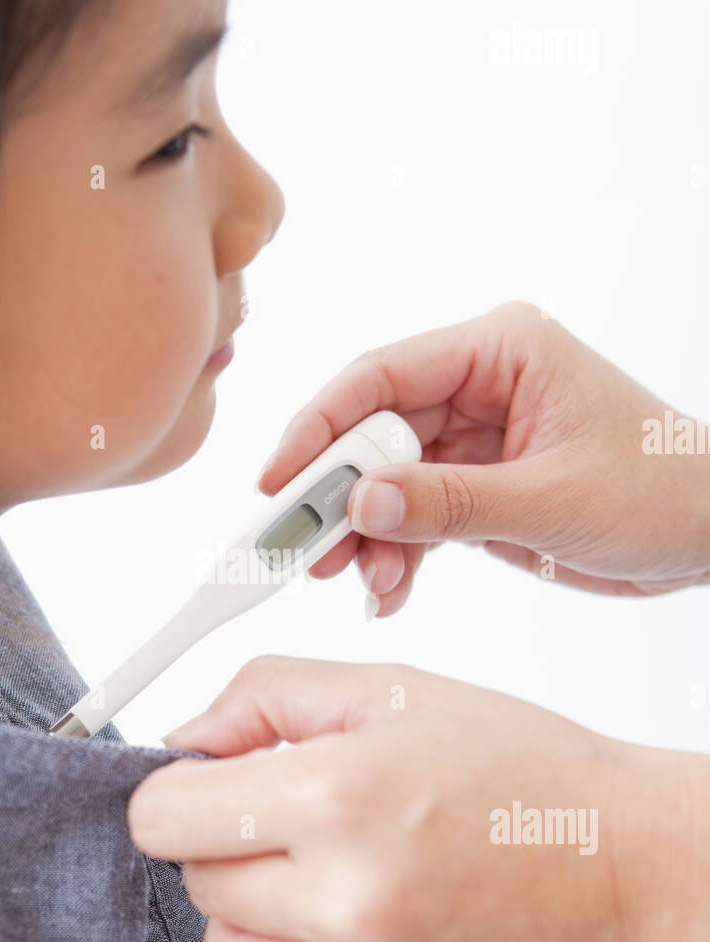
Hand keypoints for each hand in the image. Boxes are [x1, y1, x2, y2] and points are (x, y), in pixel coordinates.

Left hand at [127, 656, 708, 941]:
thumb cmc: (516, 772)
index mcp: (337, 797)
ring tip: (334, 897)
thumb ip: (265, 695)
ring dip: (260, 930)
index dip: (184, 796)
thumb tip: (178, 744)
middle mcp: (350, 903)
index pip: (159, 819)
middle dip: (235, 853)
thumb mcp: (393, 691)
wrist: (632, 870)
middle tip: (310, 838)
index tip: (219, 795)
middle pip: (197, 888)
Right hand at [256, 302, 709, 615]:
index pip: (382, 376)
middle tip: (303, 550)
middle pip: (372, 433)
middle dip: (338, 496)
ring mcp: (475, 438)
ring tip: (361, 582)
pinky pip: (414, 514)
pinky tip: (389, 590)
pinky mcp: (477, 484)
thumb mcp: (551, 499)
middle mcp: (479, 385)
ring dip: (366, 535)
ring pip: (386, 481)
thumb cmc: (662, 492)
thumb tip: (362, 502)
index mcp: (501, 351)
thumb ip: (451, 503)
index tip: (277, 482)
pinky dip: (397, 554)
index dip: (319, 428)